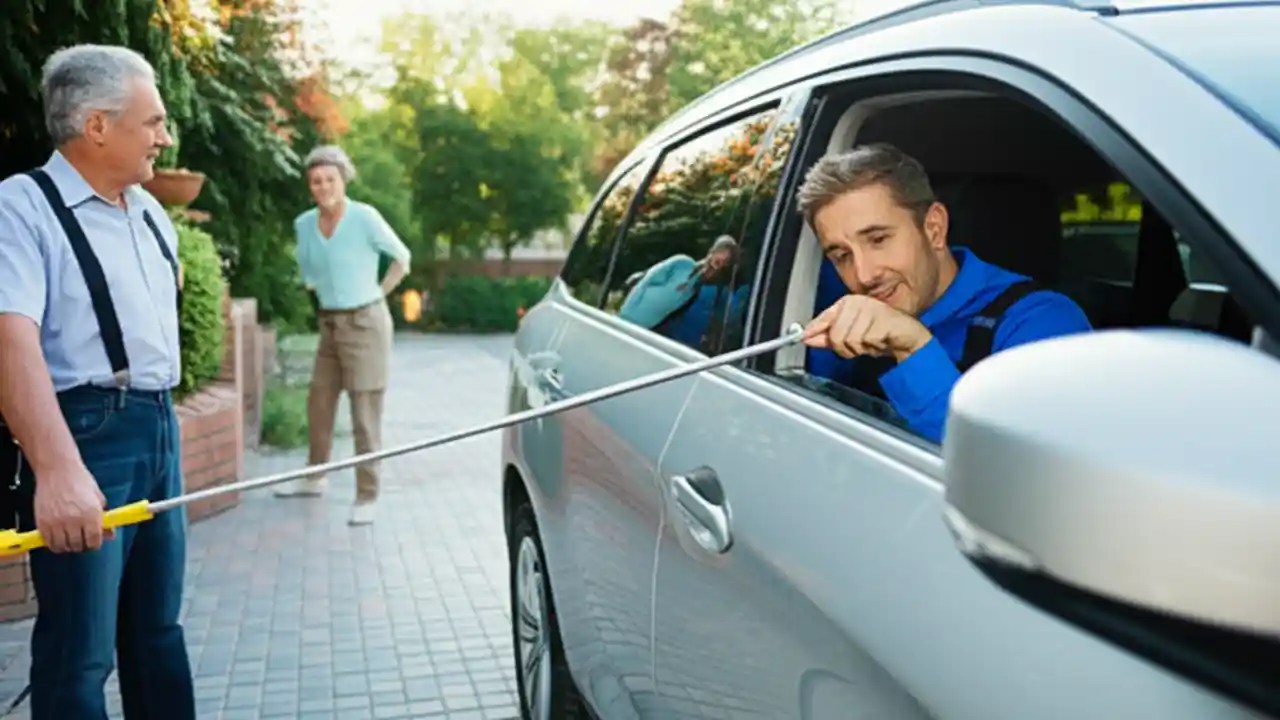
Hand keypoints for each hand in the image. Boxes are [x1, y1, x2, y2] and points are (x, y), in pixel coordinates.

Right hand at [33, 463, 112, 552]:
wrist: (57, 469)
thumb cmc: (80, 481)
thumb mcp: (98, 498)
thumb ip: (104, 518)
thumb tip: (110, 535)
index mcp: (92, 514)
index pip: (94, 541)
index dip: (94, 544)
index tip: (93, 542)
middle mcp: (74, 520)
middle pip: (78, 546)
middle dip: (81, 545)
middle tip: (81, 540)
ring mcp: (56, 522)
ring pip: (62, 546)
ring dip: (67, 545)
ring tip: (69, 539)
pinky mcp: (42, 522)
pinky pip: (48, 542)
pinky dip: (53, 543)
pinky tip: (57, 537)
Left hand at [804, 294, 932, 361]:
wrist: (907, 338)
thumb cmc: (879, 334)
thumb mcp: (849, 336)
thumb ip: (827, 336)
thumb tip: (805, 337)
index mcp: (847, 303)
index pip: (824, 319)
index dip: (814, 331)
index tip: (804, 338)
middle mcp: (857, 302)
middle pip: (835, 335)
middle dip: (847, 347)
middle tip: (861, 343)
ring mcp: (871, 308)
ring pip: (850, 340)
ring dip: (861, 348)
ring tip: (872, 341)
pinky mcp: (882, 318)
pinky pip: (866, 341)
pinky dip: (874, 347)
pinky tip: (882, 340)